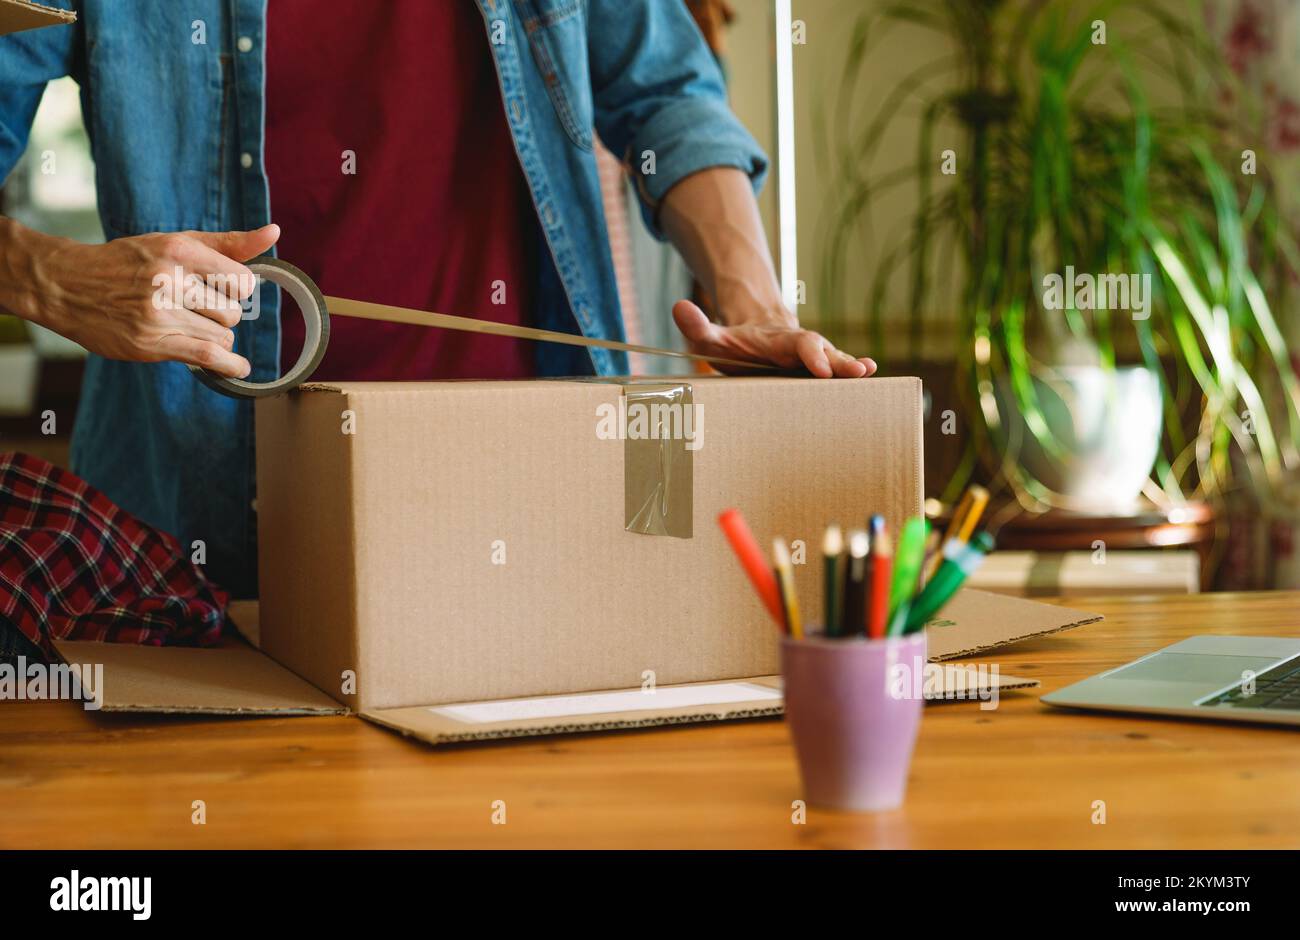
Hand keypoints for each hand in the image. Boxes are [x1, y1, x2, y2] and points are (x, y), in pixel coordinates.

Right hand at [29, 224, 279, 377]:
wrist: (67, 285)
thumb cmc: (129, 262)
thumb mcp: (175, 243)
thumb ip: (228, 243)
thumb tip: (274, 233)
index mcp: (178, 252)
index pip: (242, 282)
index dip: (237, 289)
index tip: (221, 289)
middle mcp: (168, 281)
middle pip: (234, 313)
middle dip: (222, 314)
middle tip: (194, 307)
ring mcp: (158, 315)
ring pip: (222, 336)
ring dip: (214, 335)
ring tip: (186, 323)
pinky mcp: (149, 344)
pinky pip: (207, 357)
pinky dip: (229, 365)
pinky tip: (237, 367)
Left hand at [671, 300, 876, 377]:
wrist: (754, 334)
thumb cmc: (735, 343)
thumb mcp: (712, 336)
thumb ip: (698, 325)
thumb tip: (678, 306)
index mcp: (779, 341)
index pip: (797, 345)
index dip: (809, 354)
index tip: (819, 366)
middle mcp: (803, 347)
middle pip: (824, 351)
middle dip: (840, 361)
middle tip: (858, 371)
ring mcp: (814, 359)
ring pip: (836, 362)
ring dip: (851, 368)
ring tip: (869, 373)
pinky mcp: (819, 371)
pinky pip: (838, 373)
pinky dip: (853, 376)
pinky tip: (872, 378)